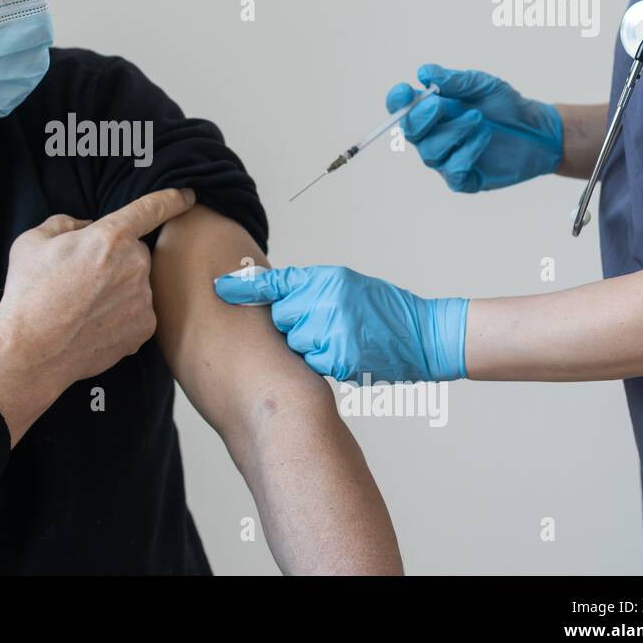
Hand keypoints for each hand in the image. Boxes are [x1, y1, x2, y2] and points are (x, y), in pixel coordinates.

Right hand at [0, 187, 195, 442]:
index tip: (187, 196)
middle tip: (82, 279)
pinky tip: (94, 323)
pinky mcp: (144, 328)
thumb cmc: (28, 294)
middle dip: (115, 260)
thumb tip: (85, 227)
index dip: (172, 199)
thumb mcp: (33, 241)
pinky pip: (138, 311)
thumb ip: (66, 223)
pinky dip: (121, 315)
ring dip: (118, 288)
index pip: (151, 208)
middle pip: (135, 252)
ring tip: (83, 306)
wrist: (32, 351)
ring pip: (137, 283)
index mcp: (110, 237)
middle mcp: (135, 265)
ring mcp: (143, 299)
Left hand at [214, 265, 467, 382]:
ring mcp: (332, 331)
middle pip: (282, 319)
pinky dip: (326, 361)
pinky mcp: (339, 359)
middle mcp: (326, 301)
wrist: (424, 337)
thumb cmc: (383, 311)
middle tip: (328, 324)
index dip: (244, 287)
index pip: (277, 283)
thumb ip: (307, 287)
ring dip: (311, 345)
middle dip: (297, 325)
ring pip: (296, 343)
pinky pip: (313, 362)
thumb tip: (267, 292)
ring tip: (343, 338)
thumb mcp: (346, 286)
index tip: (219, 287)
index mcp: (326, 279)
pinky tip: (349, 354)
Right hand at [388, 64, 562, 191]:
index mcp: (430, 112)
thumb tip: (424, 72)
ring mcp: (446, 159)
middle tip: (440, 104)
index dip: (397, 101)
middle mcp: (432, 136)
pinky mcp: (463, 179)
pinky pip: (453, 170)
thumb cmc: (505, 106)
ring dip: (453, 132)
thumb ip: (454, 81)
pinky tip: (484, 137)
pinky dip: (467, 151)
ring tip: (478, 118)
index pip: (401, 109)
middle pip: (410, 131)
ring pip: (431, 152)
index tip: (405, 91)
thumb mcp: (481, 85)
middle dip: (421, 117)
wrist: (537, 129)